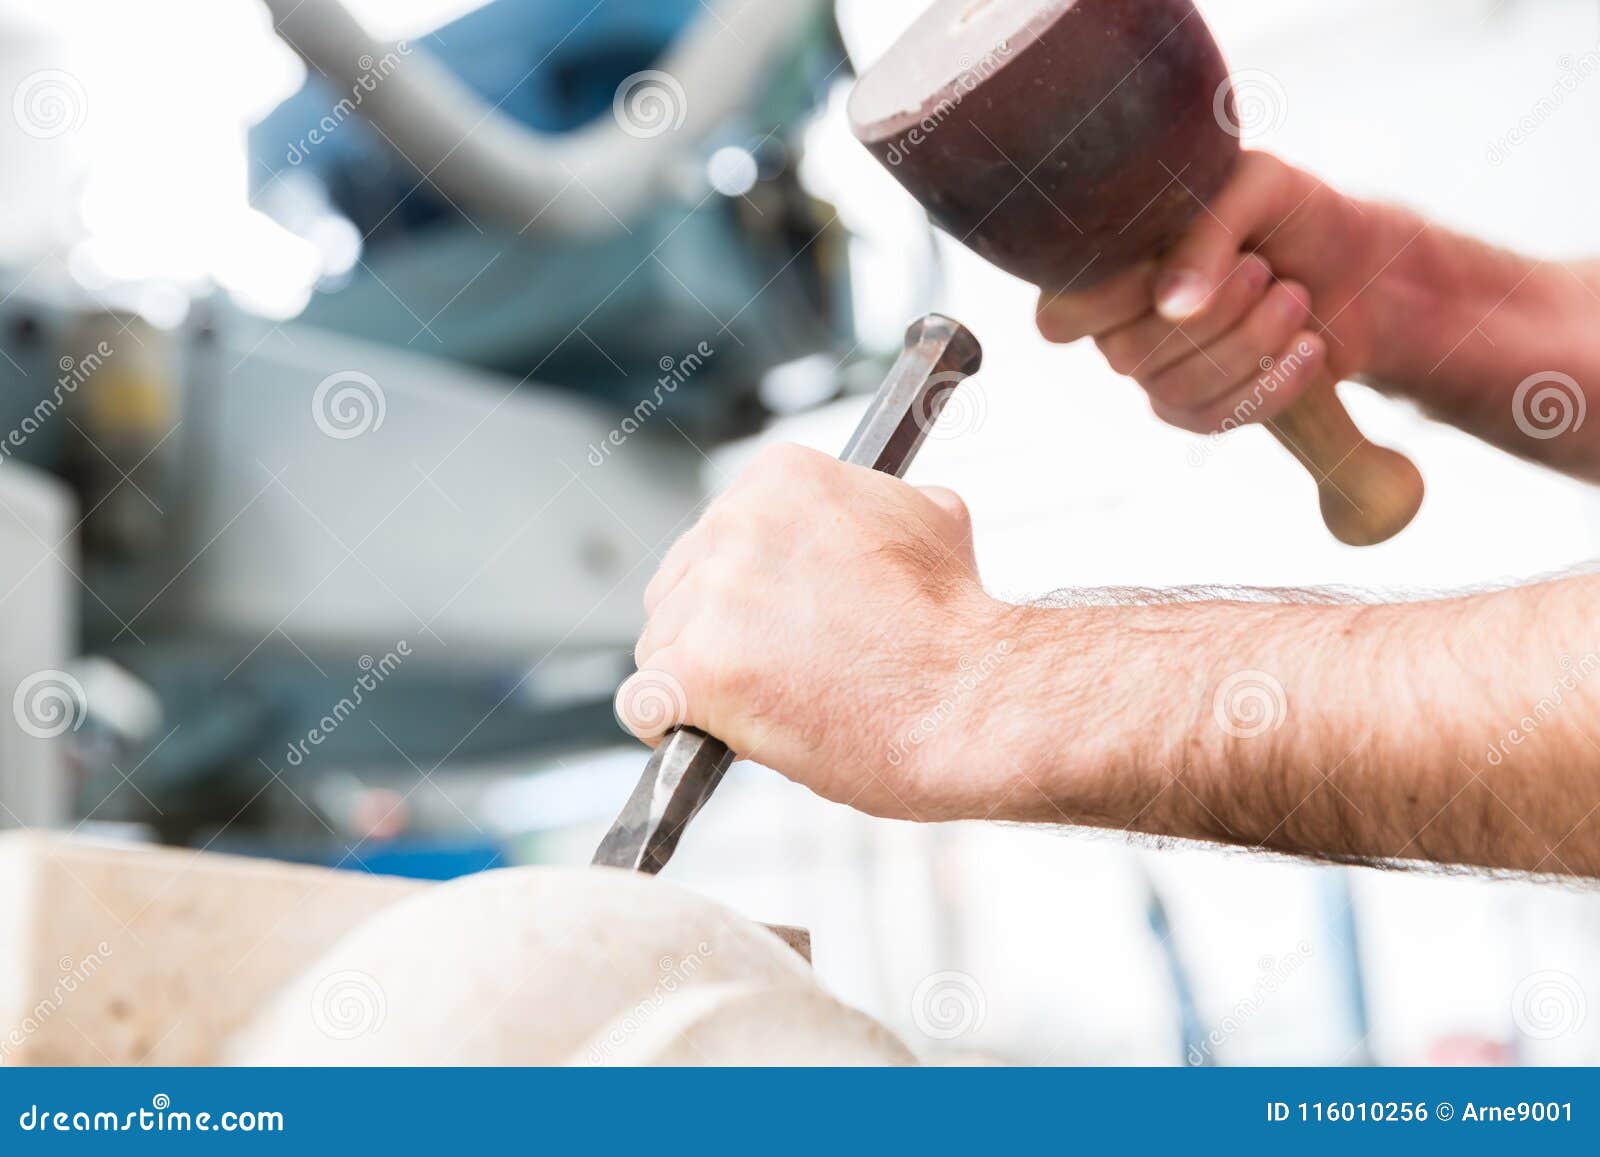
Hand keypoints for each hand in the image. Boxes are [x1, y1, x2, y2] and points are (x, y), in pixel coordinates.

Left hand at [617, 443, 1008, 820]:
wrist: (970, 702)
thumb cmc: (955, 629)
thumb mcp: (931, 520)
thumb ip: (874, 506)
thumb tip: (874, 508)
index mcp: (782, 478)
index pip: (720, 534)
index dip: (745, 588)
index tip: (776, 618)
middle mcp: (735, 524)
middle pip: (679, 586)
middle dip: (716, 632)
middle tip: (775, 669)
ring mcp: (711, 598)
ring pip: (658, 644)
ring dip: (697, 681)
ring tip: (766, 705)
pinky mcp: (695, 670)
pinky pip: (640, 702)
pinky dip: (664, 723)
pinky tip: (701, 730)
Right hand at [1036, 152, 1406, 432]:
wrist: (1359, 268)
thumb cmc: (1294, 214)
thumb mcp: (1257, 187)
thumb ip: (1205, 233)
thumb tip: (1170, 306)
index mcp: (1110, 268)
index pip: (1059, 316)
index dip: (1106, 303)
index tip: (1166, 267)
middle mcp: (1119, 327)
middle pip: (1127, 354)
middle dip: (1211, 313)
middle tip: (1261, 269)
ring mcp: (1156, 374)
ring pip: (1175, 388)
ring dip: (1250, 343)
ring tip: (1295, 297)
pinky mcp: (1199, 411)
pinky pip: (1212, 419)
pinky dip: (1271, 384)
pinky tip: (1308, 346)